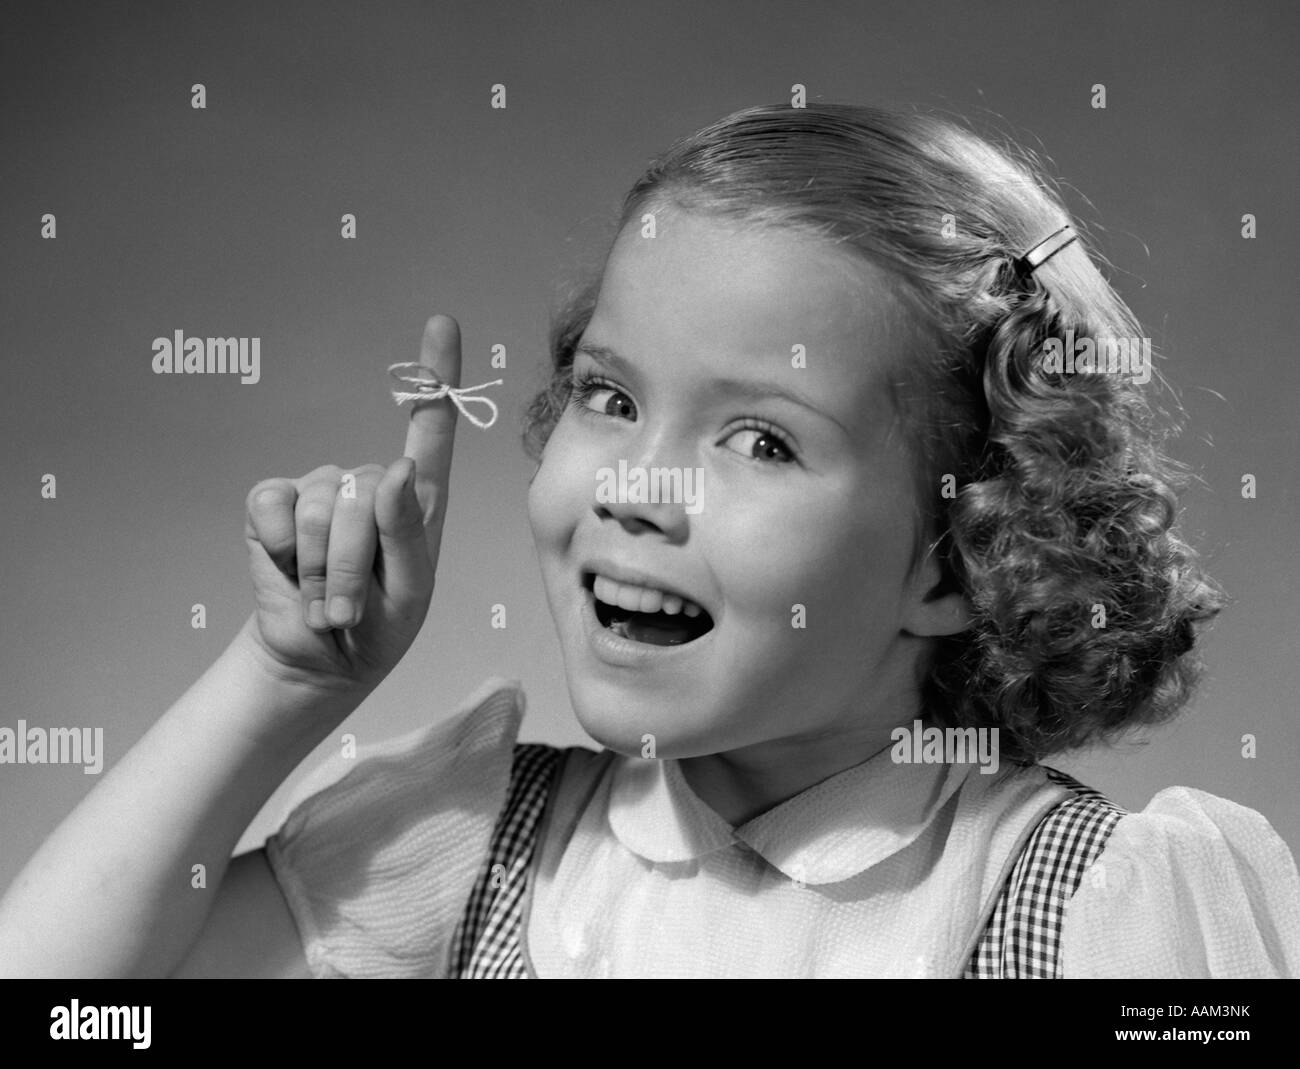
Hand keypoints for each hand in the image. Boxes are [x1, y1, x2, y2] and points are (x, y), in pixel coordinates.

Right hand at [241, 315, 462, 695]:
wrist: (317, 659)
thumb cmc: (380, 625)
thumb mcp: (411, 592)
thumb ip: (407, 532)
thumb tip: (396, 468)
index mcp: (418, 499)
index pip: (430, 428)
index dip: (435, 375)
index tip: (441, 324)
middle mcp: (370, 482)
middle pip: (366, 495)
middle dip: (355, 564)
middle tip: (352, 609)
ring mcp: (320, 488)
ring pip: (322, 508)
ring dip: (323, 572)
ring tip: (328, 603)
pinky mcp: (274, 503)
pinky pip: (276, 507)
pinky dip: (285, 555)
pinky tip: (292, 575)